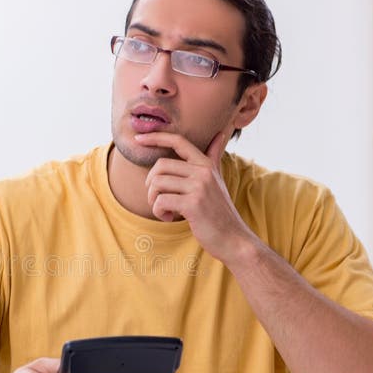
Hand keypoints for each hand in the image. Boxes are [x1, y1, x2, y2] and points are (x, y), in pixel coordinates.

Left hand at [136, 129, 255, 263]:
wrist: (233, 239)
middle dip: (151, 184)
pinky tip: (169, 218)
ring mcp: (199, 187)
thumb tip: (220, 133)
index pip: (178, 141)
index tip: (139, 138)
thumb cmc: (220, 211)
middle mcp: (203, 172)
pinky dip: (159, 212)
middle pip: (160, 166)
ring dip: (154, 200)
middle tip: (158, 199)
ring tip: (165, 211)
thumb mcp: (218, 180)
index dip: (156, 137)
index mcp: (206, 165)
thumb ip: (214, 157)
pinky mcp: (193, 204)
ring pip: (157, 183)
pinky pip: (161, 201)